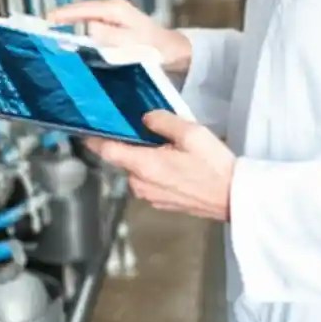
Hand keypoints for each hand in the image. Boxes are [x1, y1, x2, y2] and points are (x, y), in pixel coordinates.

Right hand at [47, 0, 191, 73]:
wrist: (173, 51)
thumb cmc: (154, 48)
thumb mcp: (132, 43)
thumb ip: (110, 35)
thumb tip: (88, 27)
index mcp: (113, 8)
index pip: (80, 9)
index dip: (61, 15)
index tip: (44, 22)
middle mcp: (110, 7)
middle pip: (78, 12)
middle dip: (60, 21)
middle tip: (40, 34)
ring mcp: (111, 14)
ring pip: (82, 19)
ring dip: (68, 28)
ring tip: (49, 40)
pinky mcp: (112, 24)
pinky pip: (89, 27)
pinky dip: (78, 33)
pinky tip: (69, 45)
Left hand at [86, 112, 235, 221]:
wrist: (235, 198)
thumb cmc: (214, 166)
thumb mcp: (191, 133)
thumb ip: (163, 121)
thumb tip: (146, 118)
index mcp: (144, 165)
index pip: (107, 151)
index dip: (95, 139)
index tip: (85, 130)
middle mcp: (141, 184)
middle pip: (124, 159)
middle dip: (134, 145)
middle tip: (155, 133)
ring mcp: (151, 196)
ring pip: (138, 171)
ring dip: (148, 159)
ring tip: (174, 150)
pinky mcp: (161, 203)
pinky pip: (150, 182)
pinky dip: (157, 172)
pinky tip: (178, 166)